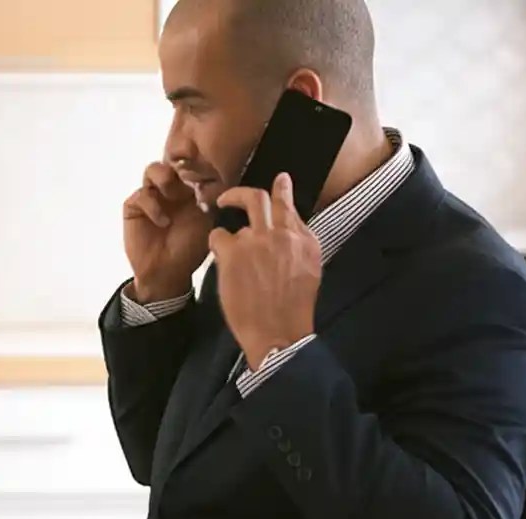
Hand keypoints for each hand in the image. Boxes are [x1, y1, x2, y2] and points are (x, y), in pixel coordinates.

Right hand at [123, 161, 211, 302]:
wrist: (168, 272)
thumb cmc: (190, 249)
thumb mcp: (208, 221)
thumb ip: (210, 198)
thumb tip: (214, 178)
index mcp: (189, 188)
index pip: (191, 165)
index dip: (198, 165)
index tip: (207, 173)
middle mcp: (170, 189)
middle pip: (171, 161)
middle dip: (180, 167)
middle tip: (189, 181)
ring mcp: (151, 196)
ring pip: (152, 169)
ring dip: (164, 178)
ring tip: (172, 195)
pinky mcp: (134, 207)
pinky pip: (141, 195)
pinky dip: (152, 205)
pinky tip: (163, 222)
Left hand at [209, 173, 320, 368]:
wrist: (278, 332)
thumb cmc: (292, 309)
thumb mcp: (309, 271)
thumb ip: (298, 245)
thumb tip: (289, 229)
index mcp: (303, 240)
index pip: (289, 205)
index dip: (282, 189)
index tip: (280, 179)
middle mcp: (281, 234)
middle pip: (261, 197)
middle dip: (242, 192)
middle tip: (229, 197)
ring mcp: (256, 240)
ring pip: (239, 215)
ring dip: (229, 223)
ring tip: (223, 233)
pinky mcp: (233, 252)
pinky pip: (218, 235)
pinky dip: (216, 243)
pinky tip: (219, 256)